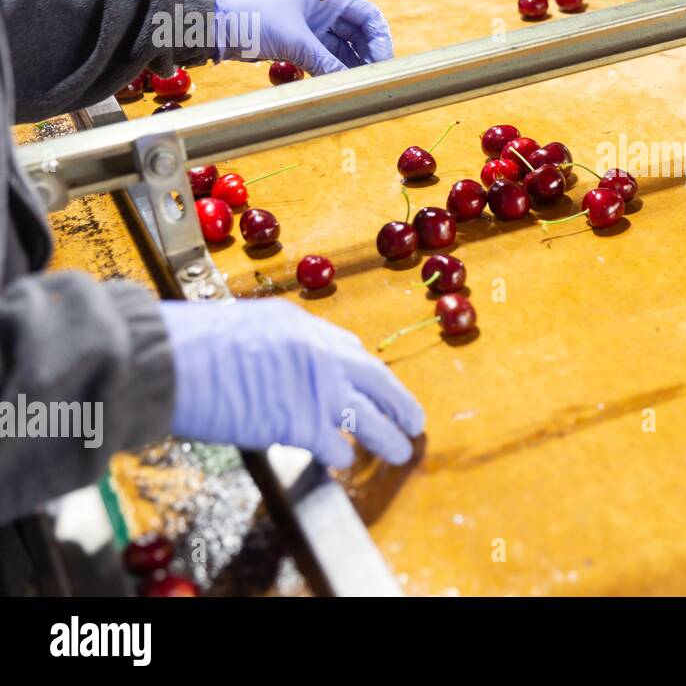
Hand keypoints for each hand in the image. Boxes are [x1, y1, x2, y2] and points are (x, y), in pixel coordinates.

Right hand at [160, 299, 424, 467]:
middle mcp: (319, 352)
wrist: (167, 360)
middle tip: (414, 420)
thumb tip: (282, 369)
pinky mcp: (301, 424)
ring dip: (387, 438)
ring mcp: (315, 388)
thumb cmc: (188, 345)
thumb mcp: (245, 326)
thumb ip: (276, 346)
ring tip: (398, 452)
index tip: (377, 387)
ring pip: (369, 418)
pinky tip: (341, 464)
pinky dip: (339, 458)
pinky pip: (334, 446)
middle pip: (377, 380)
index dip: (365, 373)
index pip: (349, 349)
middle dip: (400, 402)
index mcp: (303, 324)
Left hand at [214, 0, 393, 75]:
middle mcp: (322, 9)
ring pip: (342, 49)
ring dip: (350, 66)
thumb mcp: (294, 40)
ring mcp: (310, 26)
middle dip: (368, 56)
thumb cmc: (253, 17)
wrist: (212, 21)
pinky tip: (338, 84)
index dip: (380, 39)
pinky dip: (333, 70)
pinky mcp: (297, 42)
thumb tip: (351, 85)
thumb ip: (326, 63)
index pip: (367, 15)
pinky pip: (325, 58)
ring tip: (356, 86)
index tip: (383, 63)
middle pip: (358, 34)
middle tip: (371, 80)